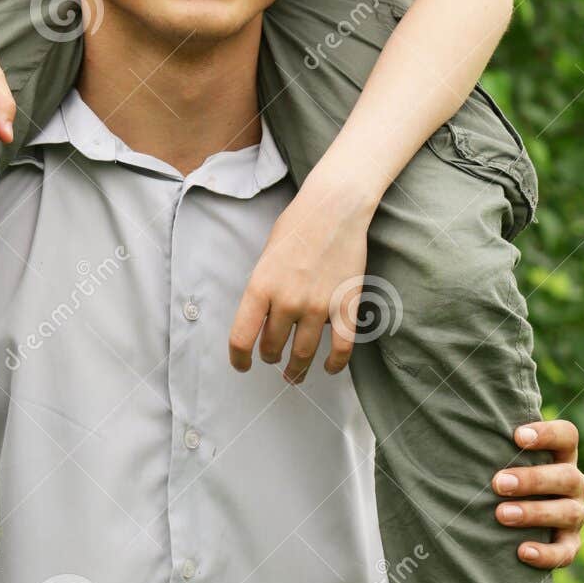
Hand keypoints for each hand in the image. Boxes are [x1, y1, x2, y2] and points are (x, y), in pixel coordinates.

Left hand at [228, 169, 371, 382]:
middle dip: (270, 356)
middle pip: (273, 348)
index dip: (239, 358)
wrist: (334, 208)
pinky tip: (329, 368)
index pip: (242, 337)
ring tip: (294, 375)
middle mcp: (286, 301)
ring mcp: (317, 306)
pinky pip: (340, 348)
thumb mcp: (266, 256)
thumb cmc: (297, 226)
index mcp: (260, 286)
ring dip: (297, 368)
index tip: (242, 365)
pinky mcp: (344, 306)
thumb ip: (263, 290)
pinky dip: (334, 364)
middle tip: (273, 358)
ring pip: (303, 354)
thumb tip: (263, 319)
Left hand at [493, 419, 583, 568]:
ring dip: (534, 513)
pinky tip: (522, 552)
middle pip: (567, 476)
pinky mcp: (569, 544)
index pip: (567, 435)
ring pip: (568, 512)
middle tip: (498, 483)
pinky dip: (546, 554)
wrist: (510, 516)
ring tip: (501, 515)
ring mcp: (575, 514)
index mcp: (561, 454)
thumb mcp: (503, 452)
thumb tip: (455, 413)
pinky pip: (566, 552)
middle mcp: (574, 483)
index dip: (547, 434)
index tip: (516, 436)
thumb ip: (493, 436)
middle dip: (532, 479)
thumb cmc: (503, 472)